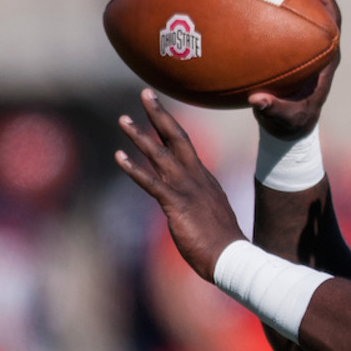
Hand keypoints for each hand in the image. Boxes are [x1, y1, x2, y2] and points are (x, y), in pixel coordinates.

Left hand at [116, 89, 246, 281]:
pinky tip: (119, 156)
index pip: (185, 145)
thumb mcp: (211, 215)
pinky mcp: (177, 204)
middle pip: (176, 138)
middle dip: (158, 115)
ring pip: (160, 155)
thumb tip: (192, 207)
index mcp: (204, 179)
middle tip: (144, 93)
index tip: (158, 110)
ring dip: (140, 136)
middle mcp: (196, 177)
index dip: (170, 126)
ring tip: (123, 119)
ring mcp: (186, 189)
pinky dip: (134, 168)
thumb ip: (199, 204)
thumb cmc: (222, 243)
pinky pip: (151, 182)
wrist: (231, 257)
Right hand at [249, 0, 341, 139]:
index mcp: (324, 56)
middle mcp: (315, 41)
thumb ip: (274, 110)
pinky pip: (274, 9)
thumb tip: (258, 100)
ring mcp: (299, 36)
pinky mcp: (283, 37)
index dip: (325, 2)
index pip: (332, 21)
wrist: (289, 123)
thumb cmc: (291, 121)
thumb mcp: (284, 118)